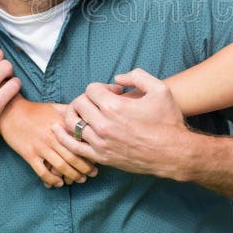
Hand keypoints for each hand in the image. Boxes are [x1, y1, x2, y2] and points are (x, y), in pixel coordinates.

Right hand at [0, 97, 97, 187]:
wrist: (11, 112)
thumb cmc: (36, 110)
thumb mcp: (56, 107)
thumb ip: (71, 112)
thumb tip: (87, 115)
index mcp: (61, 125)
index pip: (80, 141)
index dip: (91, 151)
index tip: (99, 157)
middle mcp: (53, 137)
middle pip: (73, 157)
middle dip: (85, 168)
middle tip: (93, 174)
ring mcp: (41, 147)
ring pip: (61, 166)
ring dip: (72, 176)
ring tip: (80, 180)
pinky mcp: (29, 155)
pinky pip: (42, 172)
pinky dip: (52, 179)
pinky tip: (58, 183)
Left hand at [54, 69, 189, 176]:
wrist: (173, 153)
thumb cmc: (168, 120)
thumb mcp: (159, 89)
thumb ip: (137, 76)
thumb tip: (117, 79)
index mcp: (115, 107)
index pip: (91, 89)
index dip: (102, 87)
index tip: (115, 93)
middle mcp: (104, 125)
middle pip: (79, 104)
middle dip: (88, 98)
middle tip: (101, 102)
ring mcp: (100, 142)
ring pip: (73, 123)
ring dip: (76, 114)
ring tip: (85, 113)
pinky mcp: (101, 157)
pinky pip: (74, 146)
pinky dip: (63, 136)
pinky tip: (58, 129)